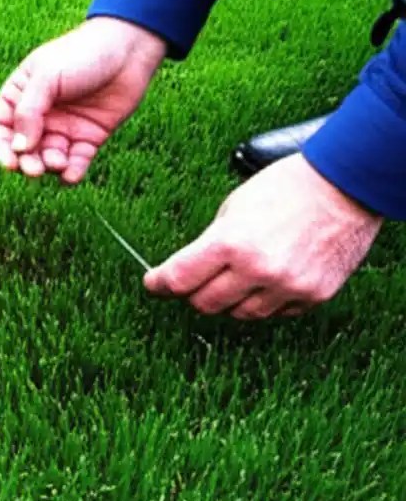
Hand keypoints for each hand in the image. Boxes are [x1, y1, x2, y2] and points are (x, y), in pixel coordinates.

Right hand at [0, 17, 166, 182]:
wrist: (128, 49)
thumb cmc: (82, 54)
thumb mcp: (46, 76)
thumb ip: (28, 112)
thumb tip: (19, 148)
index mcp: (20, 96)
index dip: (0, 148)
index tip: (10, 163)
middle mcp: (40, 115)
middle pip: (23, 149)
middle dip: (27, 162)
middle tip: (35, 169)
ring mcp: (64, 128)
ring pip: (48, 159)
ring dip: (50, 166)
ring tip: (59, 162)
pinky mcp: (89, 138)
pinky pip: (76, 162)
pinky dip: (72, 173)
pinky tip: (72, 174)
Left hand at [144, 155, 382, 319]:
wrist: (346, 186)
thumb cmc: (286, 188)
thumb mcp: (233, 208)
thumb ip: (210, 243)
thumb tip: (188, 270)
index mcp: (230, 243)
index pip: (179, 280)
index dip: (159, 285)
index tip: (153, 285)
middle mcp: (257, 271)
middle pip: (204, 304)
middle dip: (193, 293)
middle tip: (195, 280)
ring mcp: (288, 287)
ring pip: (239, 314)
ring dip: (230, 300)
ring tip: (238, 275)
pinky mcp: (313, 296)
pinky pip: (275, 313)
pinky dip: (265, 301)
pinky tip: (269, 279)